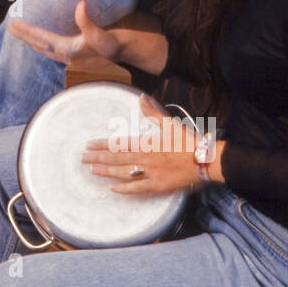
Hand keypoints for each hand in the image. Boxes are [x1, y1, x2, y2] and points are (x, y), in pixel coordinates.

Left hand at [9, 0, 120, 67]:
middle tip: (10, 27)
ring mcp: (68, 54)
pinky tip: (39, 40)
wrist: (124, 51)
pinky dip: (41, 41)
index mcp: (68, 49)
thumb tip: (79, 6)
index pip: (41, 39)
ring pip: (43, 46)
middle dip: (24, 35)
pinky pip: (51, 46)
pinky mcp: (72, 52)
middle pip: (38, 43)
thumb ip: (88, 22)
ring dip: (31, 38)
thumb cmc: (112, 44)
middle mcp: (64, 54)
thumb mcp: (100, 33)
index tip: (13, 25)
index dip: (26, 31)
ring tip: (20, 32)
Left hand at [82, 94, 198, 195]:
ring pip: (123, 173)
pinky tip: (112, 188)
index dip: (102, 145)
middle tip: (83, 158)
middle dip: (98, 158)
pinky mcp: (158, 185)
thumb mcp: (169, 123)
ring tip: (92, 170)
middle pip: (116, 159)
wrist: (204, 160)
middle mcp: (145, 158)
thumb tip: (141, 97)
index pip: (118, 144)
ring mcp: (151, 173)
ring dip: (106, 171)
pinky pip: (138, 188)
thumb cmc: (187, 141)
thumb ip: (152, 111)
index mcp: (146, 143)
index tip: (89, 145)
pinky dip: (125, 189)